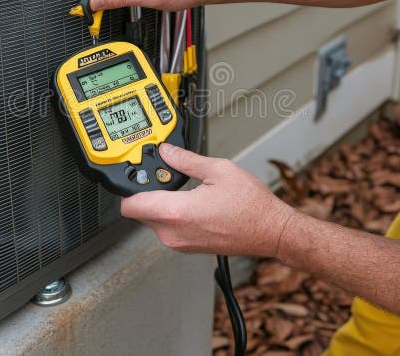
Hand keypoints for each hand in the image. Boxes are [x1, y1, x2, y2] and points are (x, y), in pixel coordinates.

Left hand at [120, 144, 295, 257]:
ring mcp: (180, 243)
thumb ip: (186, 160)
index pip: (130, 205)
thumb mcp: (218, 170)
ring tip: (182, 188)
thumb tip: (167, 152)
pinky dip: (171, 215)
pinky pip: (167, 228)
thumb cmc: (251, 206)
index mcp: (177, 213)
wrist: (270, 231)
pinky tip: (190, 202)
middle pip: (139, 212)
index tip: (138, 174)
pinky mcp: (187, 247)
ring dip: (160, 204)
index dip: (129, 187)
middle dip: (145, 193)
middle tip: (163, 176)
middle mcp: (173, 233)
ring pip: (153, 221)